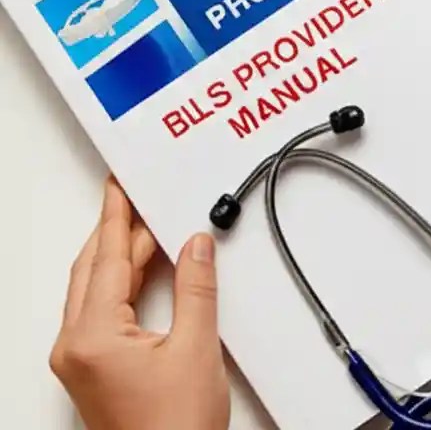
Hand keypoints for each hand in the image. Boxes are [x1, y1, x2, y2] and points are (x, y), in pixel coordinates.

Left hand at [49, 178, 229, 429]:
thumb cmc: (173, 429)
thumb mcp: (196, 349)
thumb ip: (196, 289)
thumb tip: (195, 247)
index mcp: (91, 337)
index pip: (106, 259)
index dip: (118, 216)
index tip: (120, 186)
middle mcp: (74, 346)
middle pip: (95, 270)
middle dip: (119, 231)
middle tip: (138, 197)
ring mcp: (79, 359)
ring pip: (95, 290)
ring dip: (121, 258)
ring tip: (147, 228)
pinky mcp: (92, 369)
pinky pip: (100, 311)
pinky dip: (122, 285)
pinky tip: (145, 272)